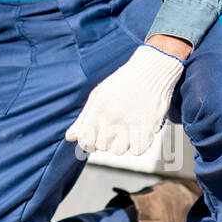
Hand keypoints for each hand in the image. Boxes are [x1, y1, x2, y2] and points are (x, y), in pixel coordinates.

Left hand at [65, 44, 186, 156]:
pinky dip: (136, 146)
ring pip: (119, 151)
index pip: (85, 140)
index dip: (87, 144)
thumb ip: (83, 118)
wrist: (150, 71)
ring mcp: (130, 124)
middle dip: (104, 142)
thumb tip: (70, 137)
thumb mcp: (98, 95)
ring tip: (125, 133)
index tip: (93, 140)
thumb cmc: (122, 83)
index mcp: (98, 109)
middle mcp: (113, 118)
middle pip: (101, 146)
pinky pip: (138, 150)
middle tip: (111, 132)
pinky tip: (136, 135)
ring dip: (121, 145)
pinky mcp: (147, 128)